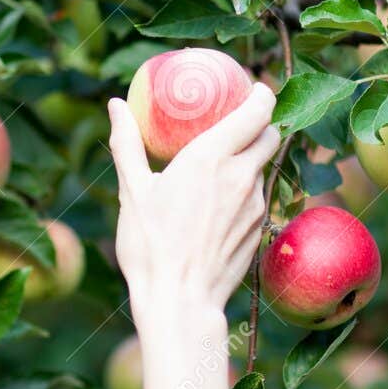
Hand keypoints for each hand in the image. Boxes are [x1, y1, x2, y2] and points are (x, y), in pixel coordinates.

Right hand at [107, 84, 279, 330]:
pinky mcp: (258, 229)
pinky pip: (259, 198)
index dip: (261, 94)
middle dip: (262, 122)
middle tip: (241, 119)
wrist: (180, 301)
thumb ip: (127, 144)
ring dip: (253, 158)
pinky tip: (222, 202)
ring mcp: (255, 204)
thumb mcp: (132, 192)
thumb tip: (116, 105)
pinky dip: (246, 190)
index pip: (257, 110)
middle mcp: (241, 176)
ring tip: (227, 161)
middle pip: (271, 134)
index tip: (252, 87)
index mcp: (211, 157)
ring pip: (265, 168)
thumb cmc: (150, 247)